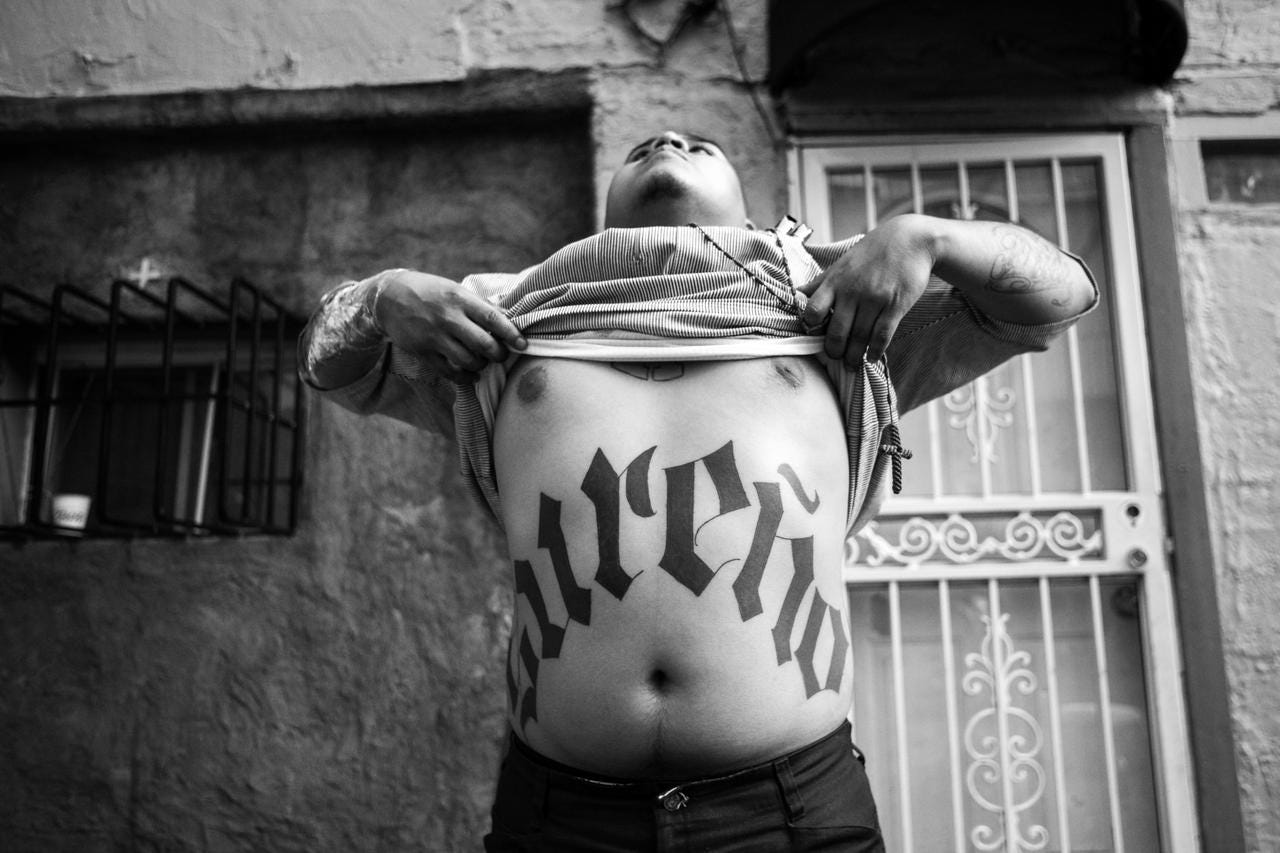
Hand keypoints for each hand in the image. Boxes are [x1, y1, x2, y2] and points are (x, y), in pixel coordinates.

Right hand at [374, 269, 525, 382]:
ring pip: (468, 361)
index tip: (523, 344)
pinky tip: (472, 375)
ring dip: (481, 365)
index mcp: (460, 299)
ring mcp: (434, 336)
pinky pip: (449, 372)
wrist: (389, 297)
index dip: (511, 333)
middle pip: (483, 344)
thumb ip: (479, 305)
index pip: (493, 318)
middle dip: (498, 354)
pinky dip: (465, 377)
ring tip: (483, 361)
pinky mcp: (423, 352)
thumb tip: (508, 318)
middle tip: (501, 355)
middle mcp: (448, 318)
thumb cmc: (430, 292)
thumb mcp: (455, 290)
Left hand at [799, 214, 936, 368]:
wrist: (910, 240)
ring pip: (860, 337)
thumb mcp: (842, 263)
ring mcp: (874, 299)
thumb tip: (797, 293)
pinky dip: (876, 350)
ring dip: (854, 356)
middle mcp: (852, 291)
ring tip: (852, 364)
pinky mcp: (895, 305)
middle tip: (835, 358)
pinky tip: (872, 357)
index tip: (814, 335)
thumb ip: (821, 282)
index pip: (813, 309)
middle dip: (834, 350)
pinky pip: (883, 334)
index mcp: (835, 281)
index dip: (810, 326)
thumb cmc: (872, 253)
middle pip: (837, 331)